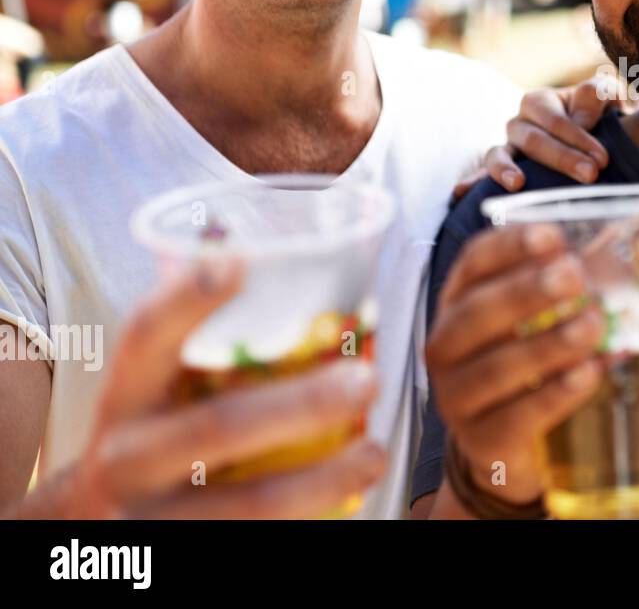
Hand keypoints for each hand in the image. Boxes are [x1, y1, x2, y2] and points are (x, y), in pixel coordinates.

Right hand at [13, 260, 385, 518]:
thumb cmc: (143, 443)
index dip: (184, 302)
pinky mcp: (182, 558)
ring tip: (375, 453)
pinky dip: (310, 520)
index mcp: (123, 400)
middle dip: (300, 406)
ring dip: (323, 479)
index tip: (236, 263)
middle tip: (366, 380)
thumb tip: (283, 272)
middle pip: (216, 428)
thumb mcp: (146, 400)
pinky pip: (254, 538)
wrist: (82, 532)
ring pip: (247, 503)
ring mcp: (151, 519)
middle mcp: (126, 460)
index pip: (144, 340)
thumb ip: (197, 355)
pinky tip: (351, 500)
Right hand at [425, 223, 605, 507]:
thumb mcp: (558, 313)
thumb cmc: (538, 363)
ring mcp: (458, 396)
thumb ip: (600, 272)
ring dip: (548, 343)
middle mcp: (448, 343)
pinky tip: (588, 374)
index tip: (552, 236)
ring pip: (496, 366)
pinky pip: (515, 417)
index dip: (510, 246)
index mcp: (462, 299)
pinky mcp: (482, 441)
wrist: (514, 446)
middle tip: (574, 276)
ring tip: (593, 326)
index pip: (475, 261)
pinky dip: (555, 394)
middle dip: (527, 291)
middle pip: (478, 311)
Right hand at [452, 74, 638, 198]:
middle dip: (561, 158)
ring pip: (498, 154)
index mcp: (539, 102)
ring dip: (505, 169)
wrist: (597, 133)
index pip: (554, 120)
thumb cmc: (600, 115)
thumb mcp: (604, 97)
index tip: (603, 159)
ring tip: (518, 184)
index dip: (578, 138)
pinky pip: (483, 175)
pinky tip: (460, 194)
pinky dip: (471, 182)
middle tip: (589, 174)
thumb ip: (596, 95)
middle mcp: (518, 123)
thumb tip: (581, 118)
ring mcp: (507, 148)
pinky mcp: (504, 171)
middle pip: (532, 140)